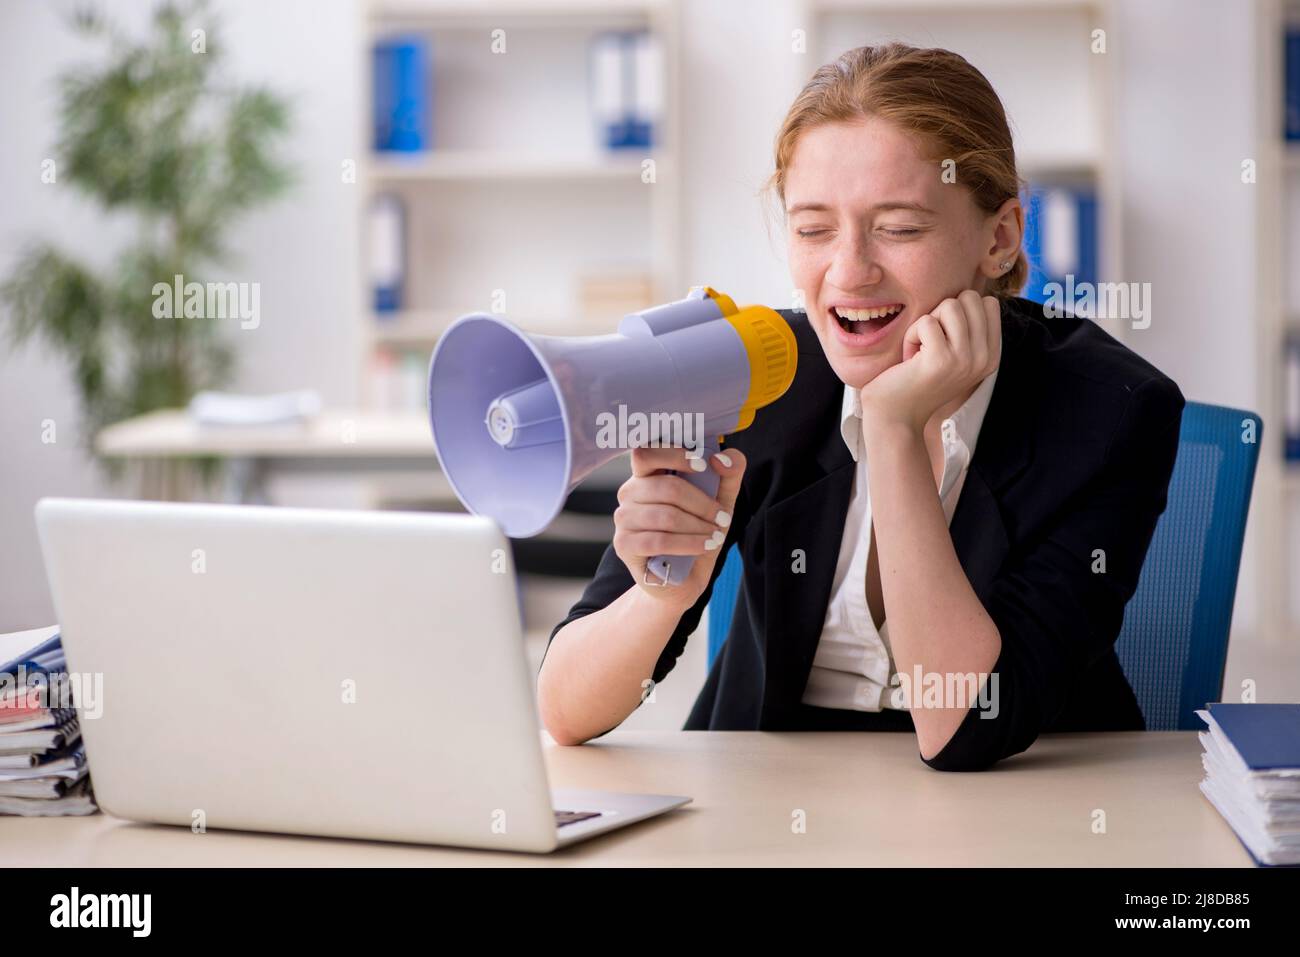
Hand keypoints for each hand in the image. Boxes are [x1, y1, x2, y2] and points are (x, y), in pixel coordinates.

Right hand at [612, 446, 746, 608]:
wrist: (682, 579)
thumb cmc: (697, 533)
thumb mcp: (719, 501)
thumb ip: (728, 474)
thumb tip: (723, 458)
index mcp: (647, 475)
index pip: (647, 452)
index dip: (675, 455)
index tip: (703, 466)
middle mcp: (630, 492)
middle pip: (667, 487)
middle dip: (702, 504)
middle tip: (722, 518)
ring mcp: (623, 518)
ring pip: (665, 515)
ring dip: (698, 526)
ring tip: (715, 536)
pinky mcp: (624, 544)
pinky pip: (659, 540)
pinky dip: (688, 543)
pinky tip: (704, 547)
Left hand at [857, 290, 1000, 434]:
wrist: (896, 416)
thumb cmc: (918, 377)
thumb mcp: (954, 353)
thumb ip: (968, 326)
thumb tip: (971, 290)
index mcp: (991, 355)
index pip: (987, 303)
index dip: (958, 310)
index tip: (945, 338)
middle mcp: (984, 358)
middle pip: (969, 298)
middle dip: (942, 312)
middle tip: (930, 342)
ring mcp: (965, 360)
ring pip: (949, 305)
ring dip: (926, 323)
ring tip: (920, 350)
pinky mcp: (941, 360)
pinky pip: (925, 322)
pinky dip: (911, 336)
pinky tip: (909, 360)